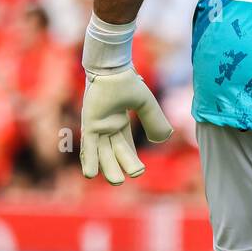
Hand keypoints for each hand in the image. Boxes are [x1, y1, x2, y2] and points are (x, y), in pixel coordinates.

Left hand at [80, 67, 172, 184]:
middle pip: (114, 151)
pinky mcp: (89, 123)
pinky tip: (91, 174)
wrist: (113, 68)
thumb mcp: (145, 104)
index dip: (130, 158)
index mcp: (119, 121)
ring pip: (102, 152)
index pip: (125, 145)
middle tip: (124, 181)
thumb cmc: (126, 82)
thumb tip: (163, 139)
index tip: (139, 171)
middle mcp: (107, 126)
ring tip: (116, 182)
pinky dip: (90, 159)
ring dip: (107, 167)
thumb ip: (154, 121)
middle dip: (120, 166)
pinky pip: (89, 145)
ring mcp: (97, 125)